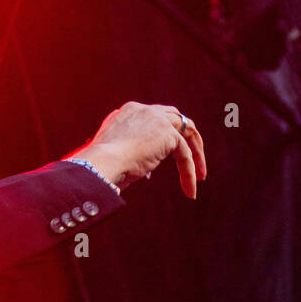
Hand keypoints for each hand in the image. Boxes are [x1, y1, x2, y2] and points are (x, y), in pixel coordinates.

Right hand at [67, 101, 206, 197]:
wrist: (100, 165)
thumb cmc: (102, 168)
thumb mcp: (117, 157)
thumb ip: (132, 155)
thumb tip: (146, 171)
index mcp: (128, 112)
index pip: (153, 119)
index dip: (160, 140)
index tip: (155, 166)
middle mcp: (143, 110)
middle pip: (175, 118)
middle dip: (186, 138)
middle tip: (191, 160)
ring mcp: (156, 119)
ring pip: (186, 132)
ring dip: (196, 154)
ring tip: (200, 177)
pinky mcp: (167, 133)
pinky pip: (184, 154)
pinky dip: (189, 172)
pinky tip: (190, 191)